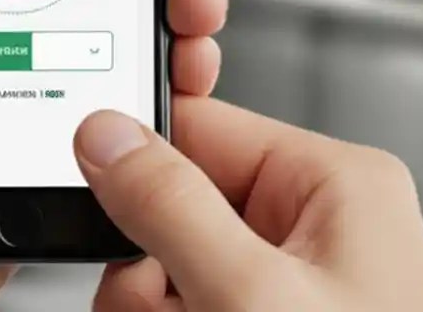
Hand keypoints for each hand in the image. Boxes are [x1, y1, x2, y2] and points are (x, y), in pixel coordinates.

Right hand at [76, 102, 422, 310]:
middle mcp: (315, 231)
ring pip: (163, 276)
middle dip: (148, 274)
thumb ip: (171, 207)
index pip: (203, 128)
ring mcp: (288, 291)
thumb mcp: (250, 296)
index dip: (136, 158)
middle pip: (171, 210)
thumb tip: (108, 136)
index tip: (88, 184)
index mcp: (334, 186)